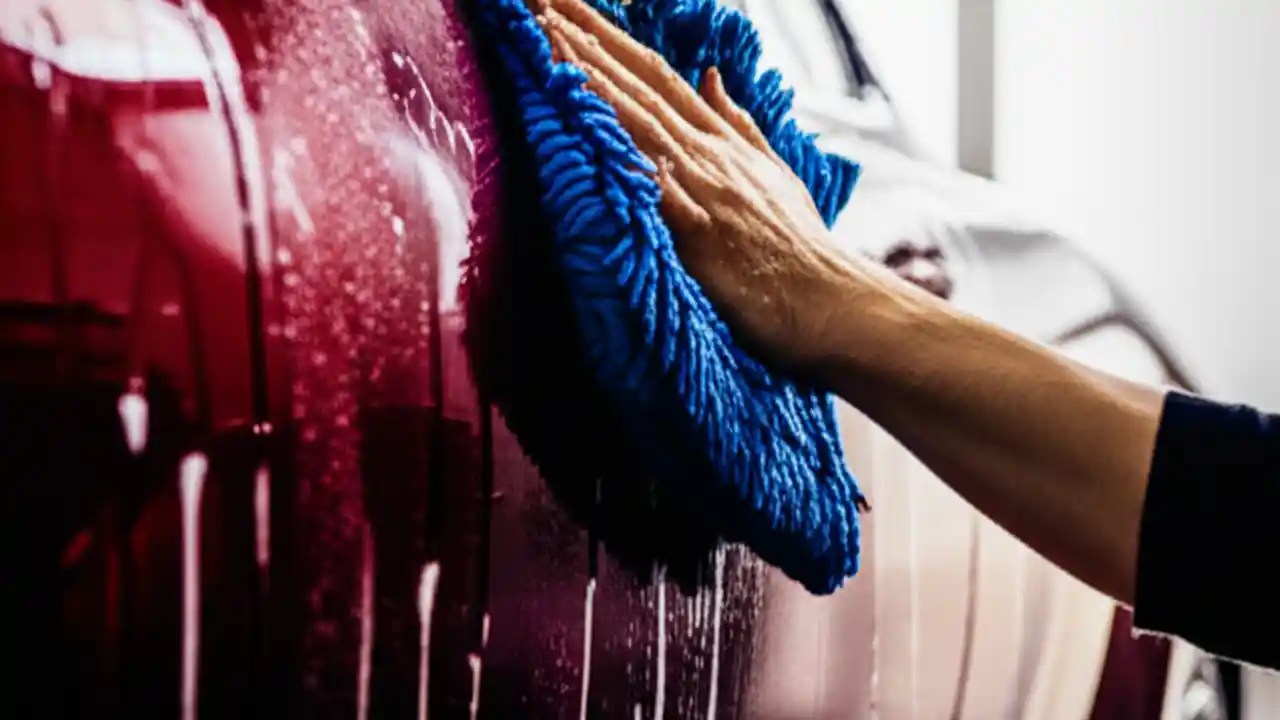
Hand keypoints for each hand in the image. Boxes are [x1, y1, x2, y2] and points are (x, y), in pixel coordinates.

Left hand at [536, 0, 903, 373]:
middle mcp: (706, 152)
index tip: (569, 6)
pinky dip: (617, 146)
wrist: (828, 300)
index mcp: (720, 140)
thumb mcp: (773, 174)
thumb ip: (738, 124)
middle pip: (637, 81)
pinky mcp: (695, 228)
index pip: (656, 74)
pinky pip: (647, 178)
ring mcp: (701, 185)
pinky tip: (581, 118)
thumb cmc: (800, 249)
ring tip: (545, 32)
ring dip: (588, 73)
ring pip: (635, 115)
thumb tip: (711, 77)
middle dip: (587, 35)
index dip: (611, 37)